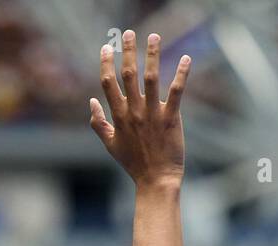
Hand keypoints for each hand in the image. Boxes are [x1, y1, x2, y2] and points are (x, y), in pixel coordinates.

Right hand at [90, 31, 189, 188]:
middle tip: (128, 33)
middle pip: (128, 75)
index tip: (106, 48)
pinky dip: (181, 74)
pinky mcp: (171, 119)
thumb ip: (98, 123)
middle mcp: (134, 112)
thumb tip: (91, 101)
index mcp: (118, 116)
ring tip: (154, 36)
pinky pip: (176, 92)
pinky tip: (186, 58)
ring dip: (152, 55)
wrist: (155, 180)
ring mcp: (152, 115)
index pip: (108, 84)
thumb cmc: (133, 163)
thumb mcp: (110, 144)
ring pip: (150, 78)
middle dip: (127, 52)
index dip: (106, 64)